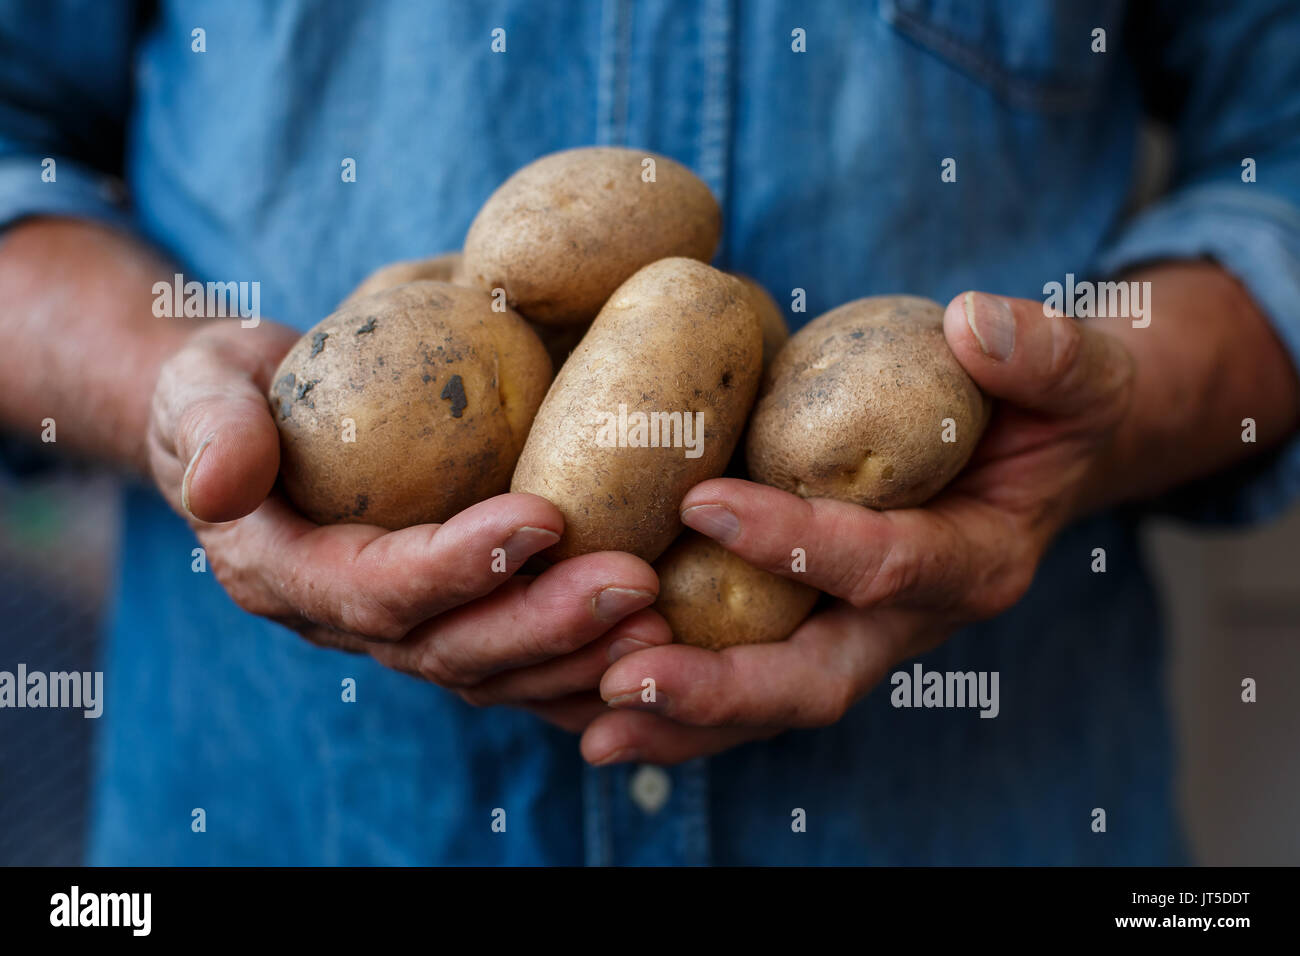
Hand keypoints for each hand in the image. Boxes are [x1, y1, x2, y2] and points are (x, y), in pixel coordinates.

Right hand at [147, 320, 669, 730]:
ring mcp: (398, 630)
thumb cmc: (231, 391)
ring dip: (579, 652)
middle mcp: (343, 620)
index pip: (377, 589)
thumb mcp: (200, 388)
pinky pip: (513, 665)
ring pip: (493, 671)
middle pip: (451, 649)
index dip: (459, 566)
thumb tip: (220, 485)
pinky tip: (651, 645)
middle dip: (546, 624)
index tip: (543, 518)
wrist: (251, 422)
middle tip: (636, 584)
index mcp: (284, 572)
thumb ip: (211, 427)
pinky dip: (578, 667)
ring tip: (660, 617)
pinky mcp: (443, 619)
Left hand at [580, 290, 1135, 763]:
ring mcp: (860, 633)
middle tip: (623, 679)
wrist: (1042, 455)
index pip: (882, 566)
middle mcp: (912, 619)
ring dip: (680, 718)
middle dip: (722, 690)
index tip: (703, 500)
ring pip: (768, 701)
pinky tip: (594, 697)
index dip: (800, 542)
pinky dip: (677, 698)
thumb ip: (1044, 352)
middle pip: (816, 680)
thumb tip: (975, 322)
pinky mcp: (815, 625)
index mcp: (976, 560)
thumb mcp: (1079, 372)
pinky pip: (746, 678)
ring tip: (588, 719)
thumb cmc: (1053, 409)